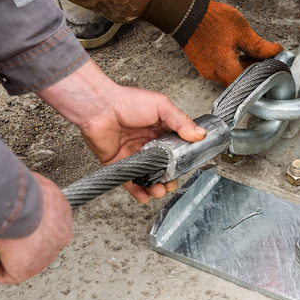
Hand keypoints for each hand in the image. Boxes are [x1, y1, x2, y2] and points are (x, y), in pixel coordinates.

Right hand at [0, 173, 71, 283]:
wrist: (25, 206)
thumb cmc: (29, 192)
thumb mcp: (35, 181)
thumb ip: (29, 185)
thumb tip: (16, 178)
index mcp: (61, 213)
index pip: (48, 222)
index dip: (30, 223)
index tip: (16, 221)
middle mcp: (57, 237)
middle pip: (38, 243)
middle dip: (21, 242)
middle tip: (2, 237)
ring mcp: (44, 255)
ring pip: (25, 260)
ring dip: (7, 255)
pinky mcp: (26, 269)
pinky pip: (8, 274)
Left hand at [36, 61, 206, 202]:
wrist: (99, 108)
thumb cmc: (127, 102)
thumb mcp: (161, 106)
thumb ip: (180, 121)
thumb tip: (199, 134)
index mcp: (160, 129)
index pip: (176, 149)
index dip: (181, 160)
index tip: (185, 168)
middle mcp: (148, 143)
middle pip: (163, 166)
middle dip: (169, 178)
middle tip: (171, 183)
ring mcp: (134, 154)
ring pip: (148, 176)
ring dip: (155, 186)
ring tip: (159, 191)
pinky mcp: (119, 162)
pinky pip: (129, 180)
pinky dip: (137, 191)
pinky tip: (144, 197)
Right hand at [182, 0, 282, 84]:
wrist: (186, 13)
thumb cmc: (212, 20)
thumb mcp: (243, 31)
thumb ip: (261, 47)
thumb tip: (276, 52)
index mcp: (225, 69)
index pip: (249, 83)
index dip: (262, 74)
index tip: (269, 65)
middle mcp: (214, 74)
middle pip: (239, 80)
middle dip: (252, 69)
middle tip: (260, 55)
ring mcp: (206, 70)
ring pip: (230, 74)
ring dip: (241, 65)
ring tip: (247, 49)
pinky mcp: (202, 64)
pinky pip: (220, 69)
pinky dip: (230, 62)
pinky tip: (234, 48)